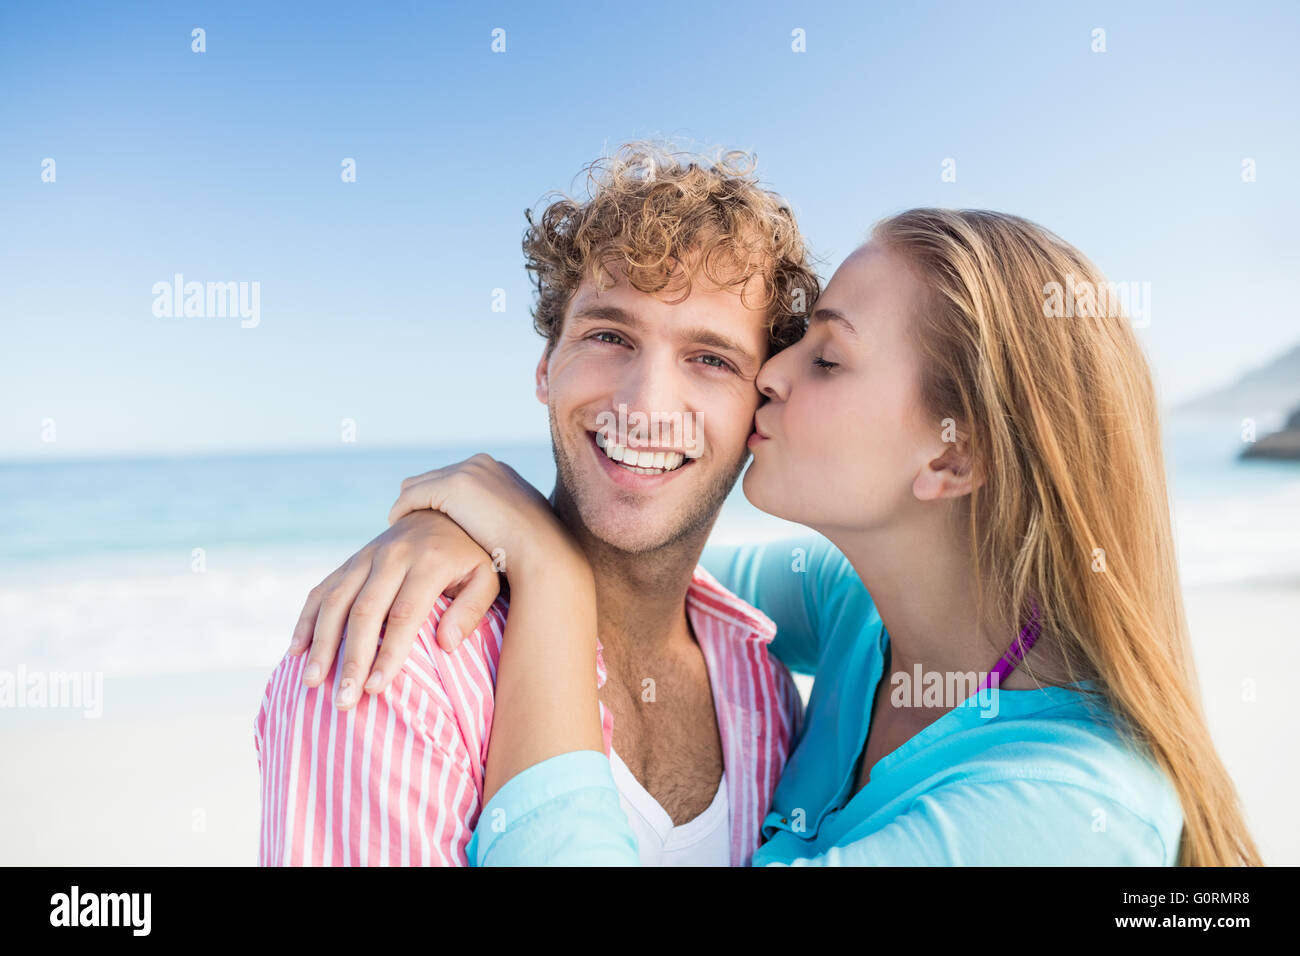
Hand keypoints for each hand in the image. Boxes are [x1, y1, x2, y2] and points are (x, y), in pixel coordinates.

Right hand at [288, 509, 500, 707]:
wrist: (447, 510)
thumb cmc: (473, 556)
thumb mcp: (487, 577)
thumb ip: (472, 609)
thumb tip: (446, 644)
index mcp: (429, 561)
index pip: (404, 614)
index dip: (389, 652)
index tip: (377, 689)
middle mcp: (393, 555)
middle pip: (365, 612)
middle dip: (351, 659)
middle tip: (343, 700)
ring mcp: (367, 555)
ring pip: (335, 601)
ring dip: (321, 644)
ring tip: (312, 683)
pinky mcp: (351, 560)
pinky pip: (322, 590)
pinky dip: (306, 620)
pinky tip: (296, 652)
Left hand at [387, 454, 579, 579]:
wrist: (542, 551)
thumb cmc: (536, 553)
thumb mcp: (521, 531)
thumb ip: (505, 525)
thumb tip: (496, 536)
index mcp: (500, 472)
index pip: (457, 478)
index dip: (441, 501)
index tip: (431, 521)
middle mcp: (483, 464)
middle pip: (435, 477)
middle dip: (422, 500)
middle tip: (408, 524)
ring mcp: (468, 471)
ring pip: (419, 484)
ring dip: (410, 505)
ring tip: (402, 527)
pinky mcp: (454, 485)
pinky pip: (412, 495)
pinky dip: (403, 510)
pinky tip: (398, 526)